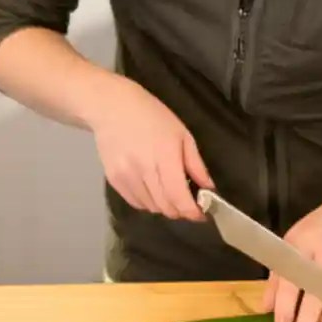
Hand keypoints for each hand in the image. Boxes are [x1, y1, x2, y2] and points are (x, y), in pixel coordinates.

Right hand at [87, 77, 213, 221]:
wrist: (112, 108)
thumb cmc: (152, 116)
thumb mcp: (182, 134)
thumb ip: (196, 164)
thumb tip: (209, 188)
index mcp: (165, 157)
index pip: (179, 198)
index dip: (192, 212)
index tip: (202, 214)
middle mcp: (144, 171)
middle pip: (166, 207)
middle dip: (181, 211)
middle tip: (188, 203)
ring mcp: (126, 177)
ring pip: (151, 208)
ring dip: (165, 206)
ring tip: (170, 193)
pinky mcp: (114, 180)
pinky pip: (136, 203)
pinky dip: (148, 203)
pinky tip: (153, 189)